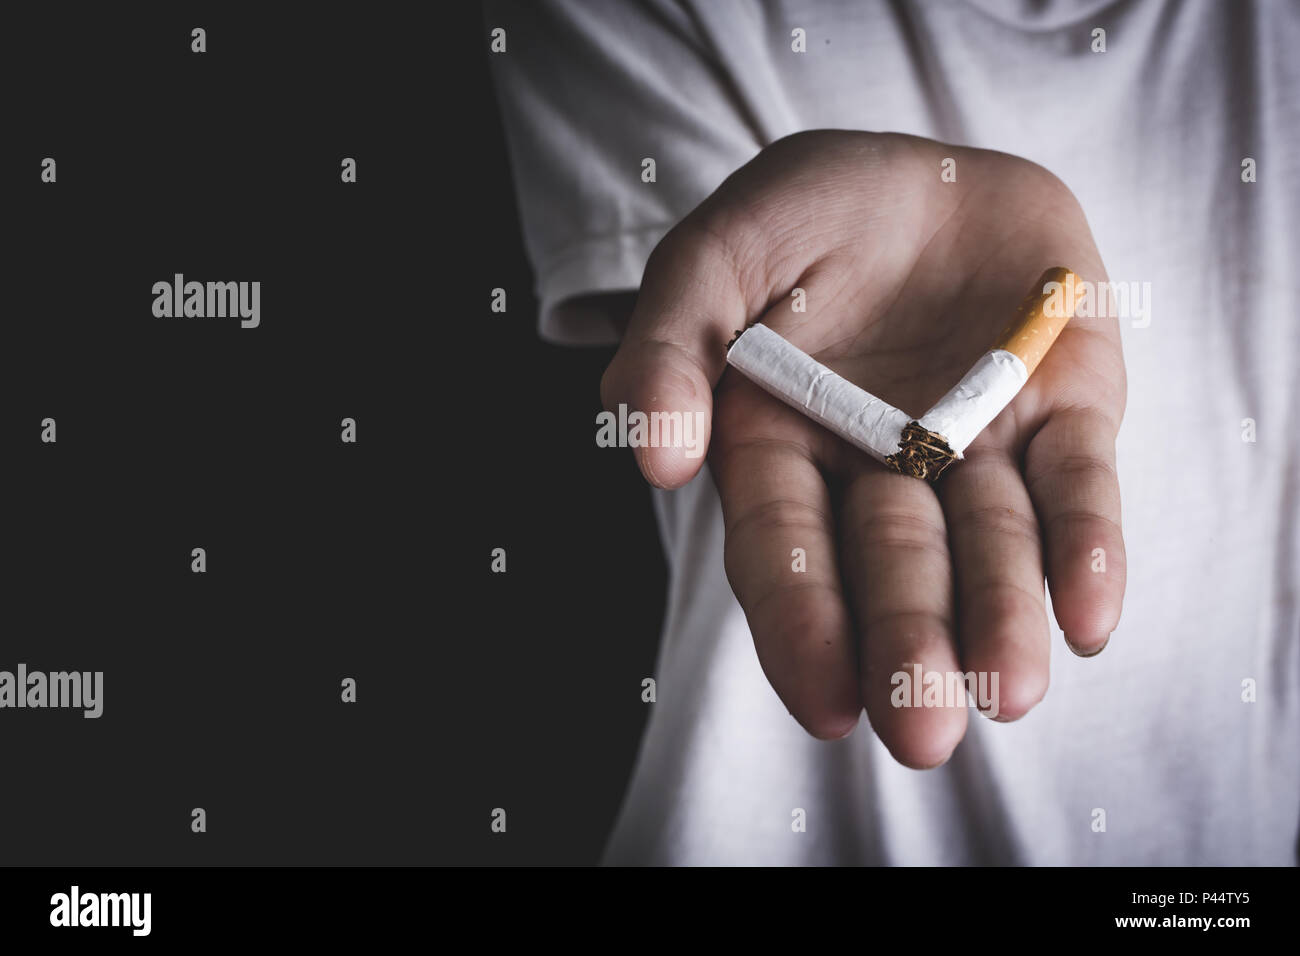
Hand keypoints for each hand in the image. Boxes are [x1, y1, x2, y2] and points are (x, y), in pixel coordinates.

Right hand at [601, 131, 1125, 766]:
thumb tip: (654, 460)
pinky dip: (1086, 549)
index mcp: (781, 447)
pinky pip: (1078, 487)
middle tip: (922, 731)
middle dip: (907, 646)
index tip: (827, 705)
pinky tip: (1088, 617)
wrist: (925, 168)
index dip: (804, 626)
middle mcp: (878, 469)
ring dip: (1000, 618)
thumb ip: (669, 346)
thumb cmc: (804, 214)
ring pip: (991, 544)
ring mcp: (975, 446)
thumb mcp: (714, 256)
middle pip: (893, 567)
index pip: (784, 552)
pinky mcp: (1064, 413)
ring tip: (1012, 688)